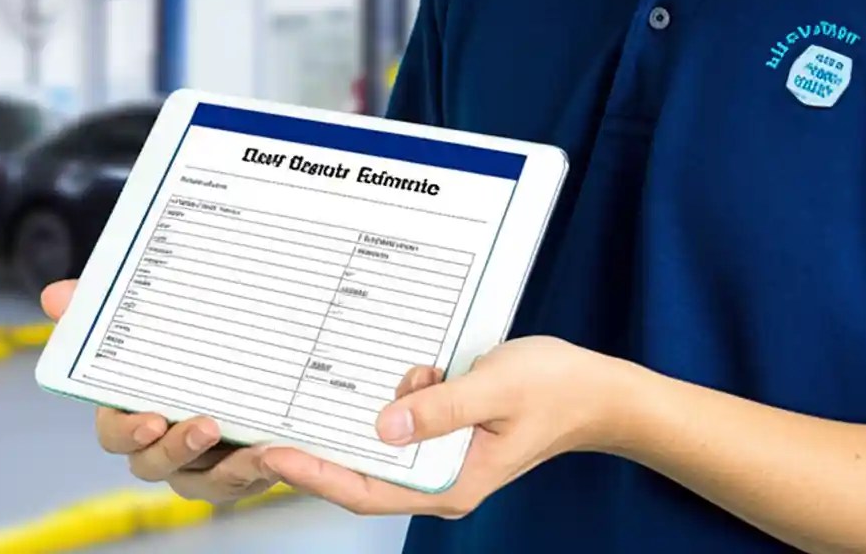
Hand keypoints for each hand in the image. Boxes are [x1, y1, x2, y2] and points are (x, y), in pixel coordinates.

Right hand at [41, 280, 280, 502]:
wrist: (228, 351)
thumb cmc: (172, 346)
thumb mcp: (140, 319)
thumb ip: (95, 308)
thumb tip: (56, 296)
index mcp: (129, 415)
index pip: (114, 435)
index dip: (128, 433)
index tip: (150, 420)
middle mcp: (160, 447)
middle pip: (155, 465)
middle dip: (178, 450)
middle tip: (205, 428)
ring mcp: (200, 464)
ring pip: (205, 483)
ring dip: (227, 471)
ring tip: (254, 450)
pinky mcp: (239, 470)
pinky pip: (247, 482)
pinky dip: (262, 471)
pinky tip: (279, 451)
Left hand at [261, 337, 627, 518]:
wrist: (598, 391)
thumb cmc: (557, 390)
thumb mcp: (495, 389)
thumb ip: (441, 409)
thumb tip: (385, 425)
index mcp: (451, 483)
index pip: (365, 490)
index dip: (314, 475)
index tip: (273, 454)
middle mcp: (441, 479)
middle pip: (361, 475)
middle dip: (318, 451)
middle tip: (268, 425)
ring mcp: (443, 458)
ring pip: (380, 447)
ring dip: (359, 417)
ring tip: (330, 389)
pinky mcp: (446, 435)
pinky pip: (402, 424)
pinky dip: (390, 399)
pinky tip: (397, 374)